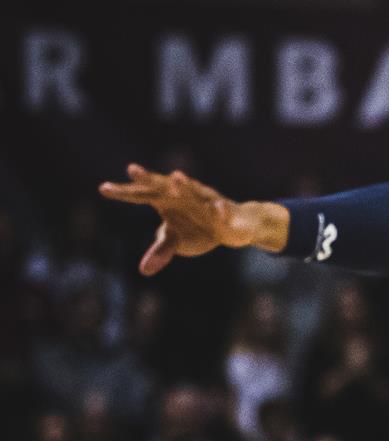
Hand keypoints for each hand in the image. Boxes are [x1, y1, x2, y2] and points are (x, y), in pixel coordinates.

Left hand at [98, 164, 285, 275]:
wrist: (234, 225)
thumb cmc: (198, 228)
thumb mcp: (176, 240)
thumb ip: (161, 250)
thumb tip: (143, 270)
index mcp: (166, 200)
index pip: (140, 194)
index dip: (123, 192)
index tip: (103, 188)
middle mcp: (183, 195)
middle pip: (163, 184)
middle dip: (150, 178)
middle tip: (132, 170)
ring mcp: (205, 199)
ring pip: (194, 190)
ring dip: (186, 185)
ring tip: (177, 176)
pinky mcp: (226, 211)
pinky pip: (223, 211)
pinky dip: (220, 210)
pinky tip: (218, 209)